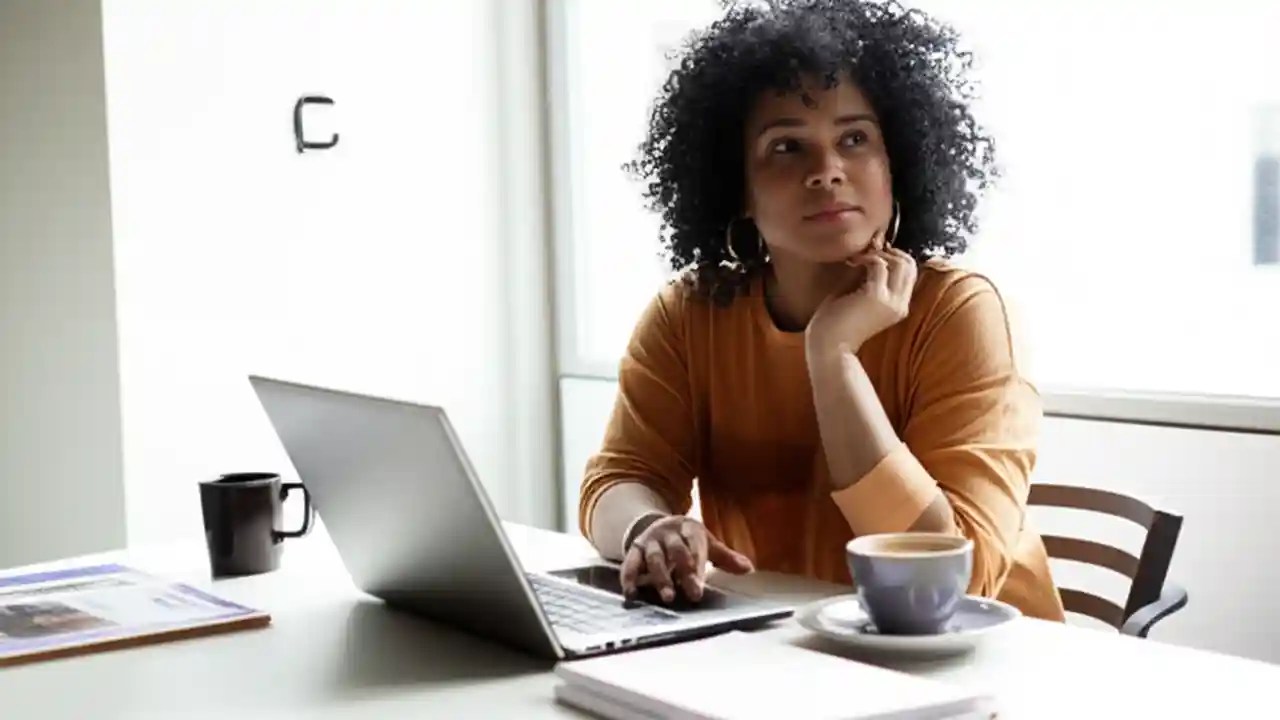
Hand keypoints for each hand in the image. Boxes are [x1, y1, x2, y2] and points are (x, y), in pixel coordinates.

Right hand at [619, 515, 753, 603]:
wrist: (655, 524)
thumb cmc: (686, 539)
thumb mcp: (706, 543)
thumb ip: (725, 558)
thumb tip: (749, 569)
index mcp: (689, 528)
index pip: (695, 545)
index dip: (699, 565)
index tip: (701, 586)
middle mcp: (668, 532)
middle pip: (676, 551)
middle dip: (684, 572)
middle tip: (692, 593)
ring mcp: (649, 541)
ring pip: (654, 558)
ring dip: (660, 577)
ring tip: (668, 597)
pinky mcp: (634, 550)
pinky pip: (629, 563)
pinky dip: (628, 577)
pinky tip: (631, 593)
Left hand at [805, 236, 917, 357]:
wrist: (827, 346)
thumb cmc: (835, 323)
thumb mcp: (854, 296)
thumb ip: (864, 277)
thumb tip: (867, 254)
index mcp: (897, 308)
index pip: (910, 273)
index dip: (894, 258)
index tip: (871, 256)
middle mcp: (900, 305)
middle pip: (910, 265)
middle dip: (890, 252)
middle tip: (866, 254)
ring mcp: (891, 301)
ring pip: (901, 262)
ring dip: (878, 254)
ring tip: (856, 259)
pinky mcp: (876, 296)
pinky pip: (879, 264)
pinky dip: (866, 258)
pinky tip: (851, 262)